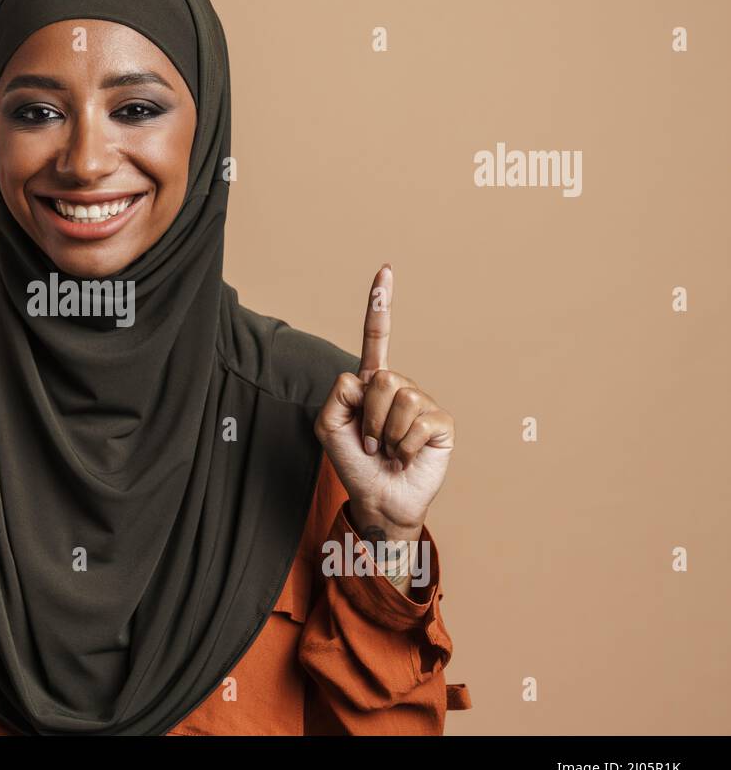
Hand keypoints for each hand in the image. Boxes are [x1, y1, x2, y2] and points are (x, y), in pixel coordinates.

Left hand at [313, 264, 454, 537]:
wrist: (376, 498)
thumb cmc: (353, 462)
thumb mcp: (328, 426)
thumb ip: (337, 394)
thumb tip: (367, 377)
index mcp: (372, 383)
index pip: (377, 338)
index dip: (380, 305)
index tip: (385, 271)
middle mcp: (401, 387)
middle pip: (381, 378)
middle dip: (369, 417)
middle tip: (370, 441)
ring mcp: (424, 404)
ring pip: (400, 398)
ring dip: (386, 433)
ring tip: (388, 449)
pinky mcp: (442, 424)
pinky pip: (418, 421)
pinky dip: (404, 445)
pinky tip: (407, 454)